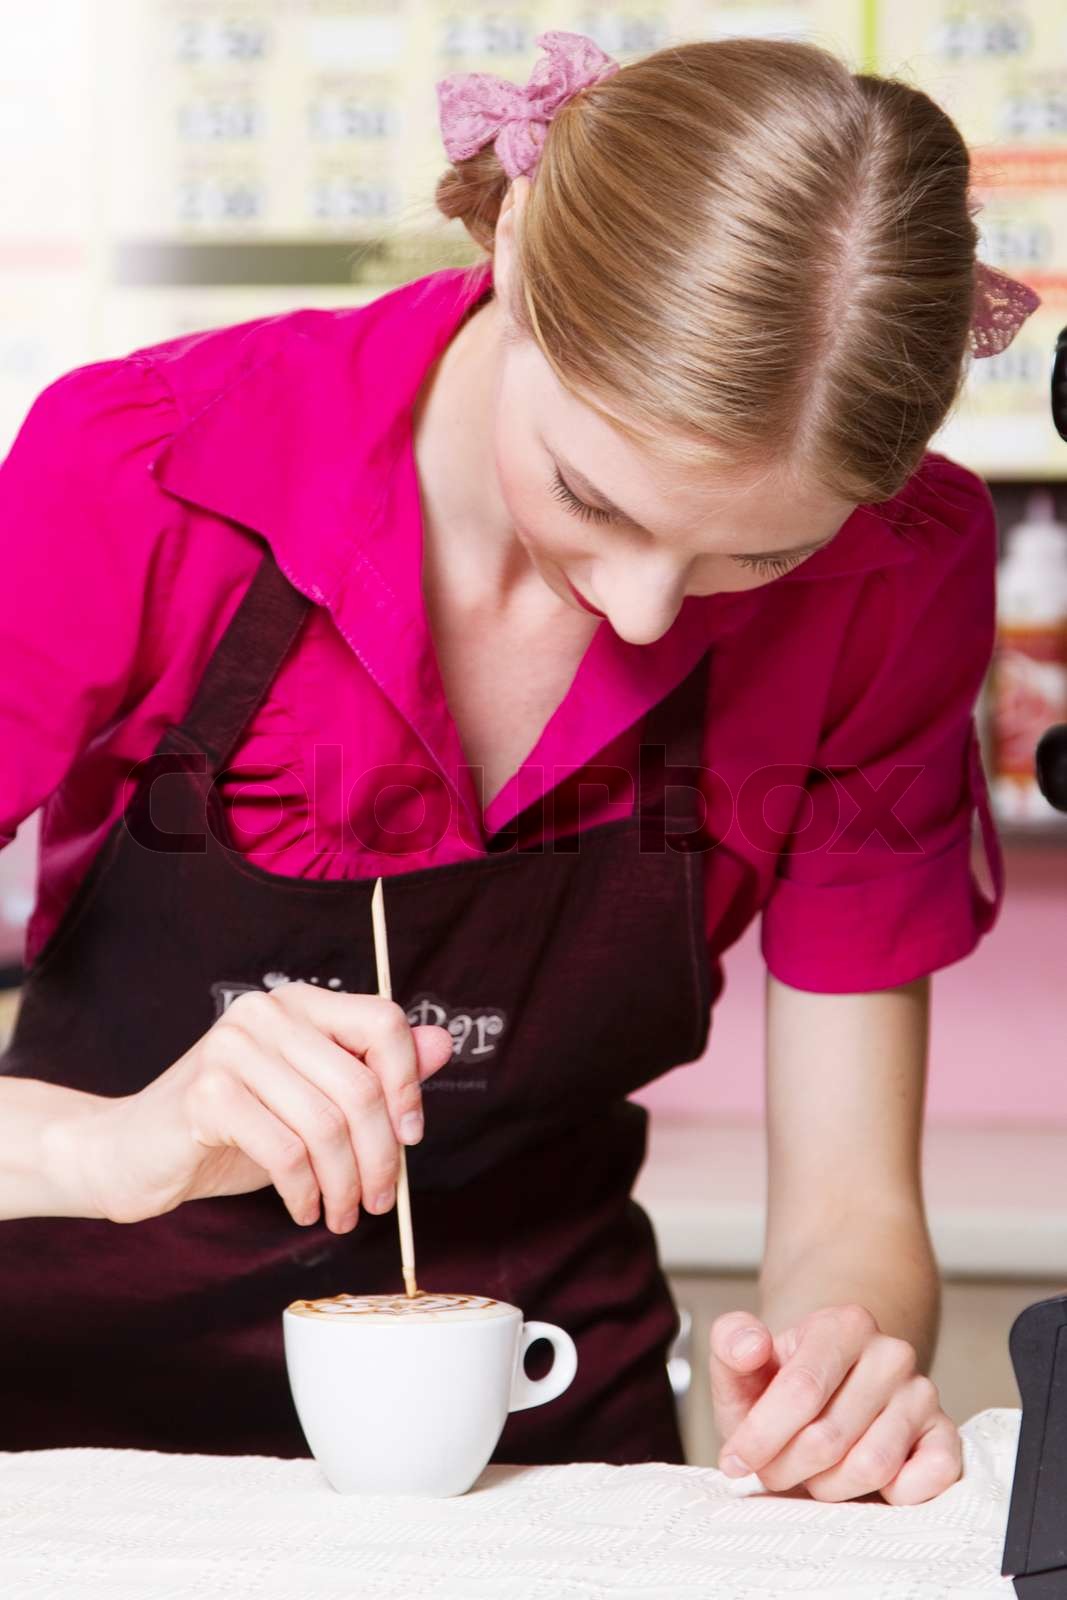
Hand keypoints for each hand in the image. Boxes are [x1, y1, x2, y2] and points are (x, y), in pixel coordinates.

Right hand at [67, 982, 453, 1229]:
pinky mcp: (206, 1094)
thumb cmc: (233, 1128)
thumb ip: (375, 1072)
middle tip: (380, 1201)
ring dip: (344, 1184)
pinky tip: (303, 1207)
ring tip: (340, 1213)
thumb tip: (444, 1042)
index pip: (383, 1021)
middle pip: (359, 1087)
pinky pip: (285, 1151)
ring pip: (326, 1125)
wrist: (134, 1152)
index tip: (412, 1137)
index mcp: (300, 1004)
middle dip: (380, 1157)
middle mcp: (267, 1013)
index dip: (409, 1083)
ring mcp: (232, 1048)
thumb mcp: (314, 1100)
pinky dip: (305, 1190)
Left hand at [710, 1304, 961, 1504]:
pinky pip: (927, 1479)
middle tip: (773, 1469)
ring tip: (814, 1471)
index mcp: (844, 1324)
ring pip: (871, 1467)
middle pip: (829, 1437)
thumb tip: (750, 1345)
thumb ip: (731, 1344)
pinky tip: (865, 1482)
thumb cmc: (780, 1391)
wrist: (829, 1401)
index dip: (762, 1435)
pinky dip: (891, 1495)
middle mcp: (892, 1354)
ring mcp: (924, 1395)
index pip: (801, 1390)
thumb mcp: (743, 1368)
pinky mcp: (946, 1436)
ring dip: (829, 1486)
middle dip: (788, 1467)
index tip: (735, 1460)